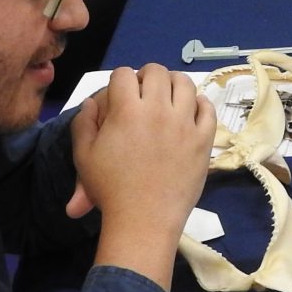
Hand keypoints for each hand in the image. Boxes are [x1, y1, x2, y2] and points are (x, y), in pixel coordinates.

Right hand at [67, 66, 214, 281]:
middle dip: (146, 77)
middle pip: (156, 72)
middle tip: (143, 92)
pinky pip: (207, 109)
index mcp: (126, 110)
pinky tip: (190, 110)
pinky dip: (199, 103)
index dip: (119, 81)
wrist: (144, 220)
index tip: (120, 92)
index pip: (123, 74)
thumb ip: (83, 124)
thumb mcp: (84, 156)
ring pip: (185, 84)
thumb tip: (91, 102)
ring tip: (167, 96)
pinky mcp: (203, 139)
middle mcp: (158, 109)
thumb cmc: (110, 190)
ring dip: (173, 84)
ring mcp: (185, 123)